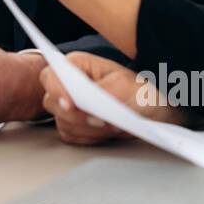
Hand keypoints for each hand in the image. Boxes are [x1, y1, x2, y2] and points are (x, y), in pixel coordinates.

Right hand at [39, 51, 186, 144]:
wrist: (152, 113)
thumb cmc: (139, 91)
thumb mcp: (125, 85)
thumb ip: (102, 91)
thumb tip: (85, 101)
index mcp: (76, 65)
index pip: (51, 75)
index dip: (56, 90)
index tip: (70, 104)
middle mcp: (68, 85)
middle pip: (52, 102)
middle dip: (77, 115)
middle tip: (101, 120)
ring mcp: (69, 106)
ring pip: (62, 122)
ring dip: (87, 128)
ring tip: (111, 125)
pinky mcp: (73, 125)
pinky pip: (70, 136)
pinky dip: (88, 138)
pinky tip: (106, 132)